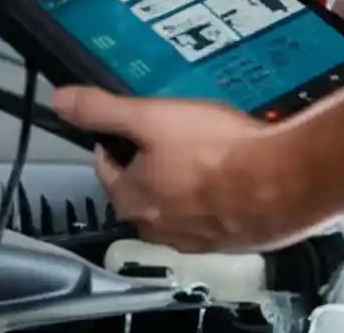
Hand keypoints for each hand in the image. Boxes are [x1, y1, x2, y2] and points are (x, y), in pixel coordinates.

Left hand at [52, 86, 323, 252]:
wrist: (284, 183)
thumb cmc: (214, 151)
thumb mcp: (151, 117)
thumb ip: (103, 110)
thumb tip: (60, 100)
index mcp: (130, 199)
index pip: (106, 165)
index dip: (115, 138)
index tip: (135, 123)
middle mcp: (156, 228)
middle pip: (140, 186)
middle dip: (152, 161)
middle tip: (176, 132)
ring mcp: (196, 239)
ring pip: (177, 202)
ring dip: (184, 180)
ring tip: (208, 150)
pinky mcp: (231, 242)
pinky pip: (213, 215)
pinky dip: (217, 196)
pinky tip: (235, 174)